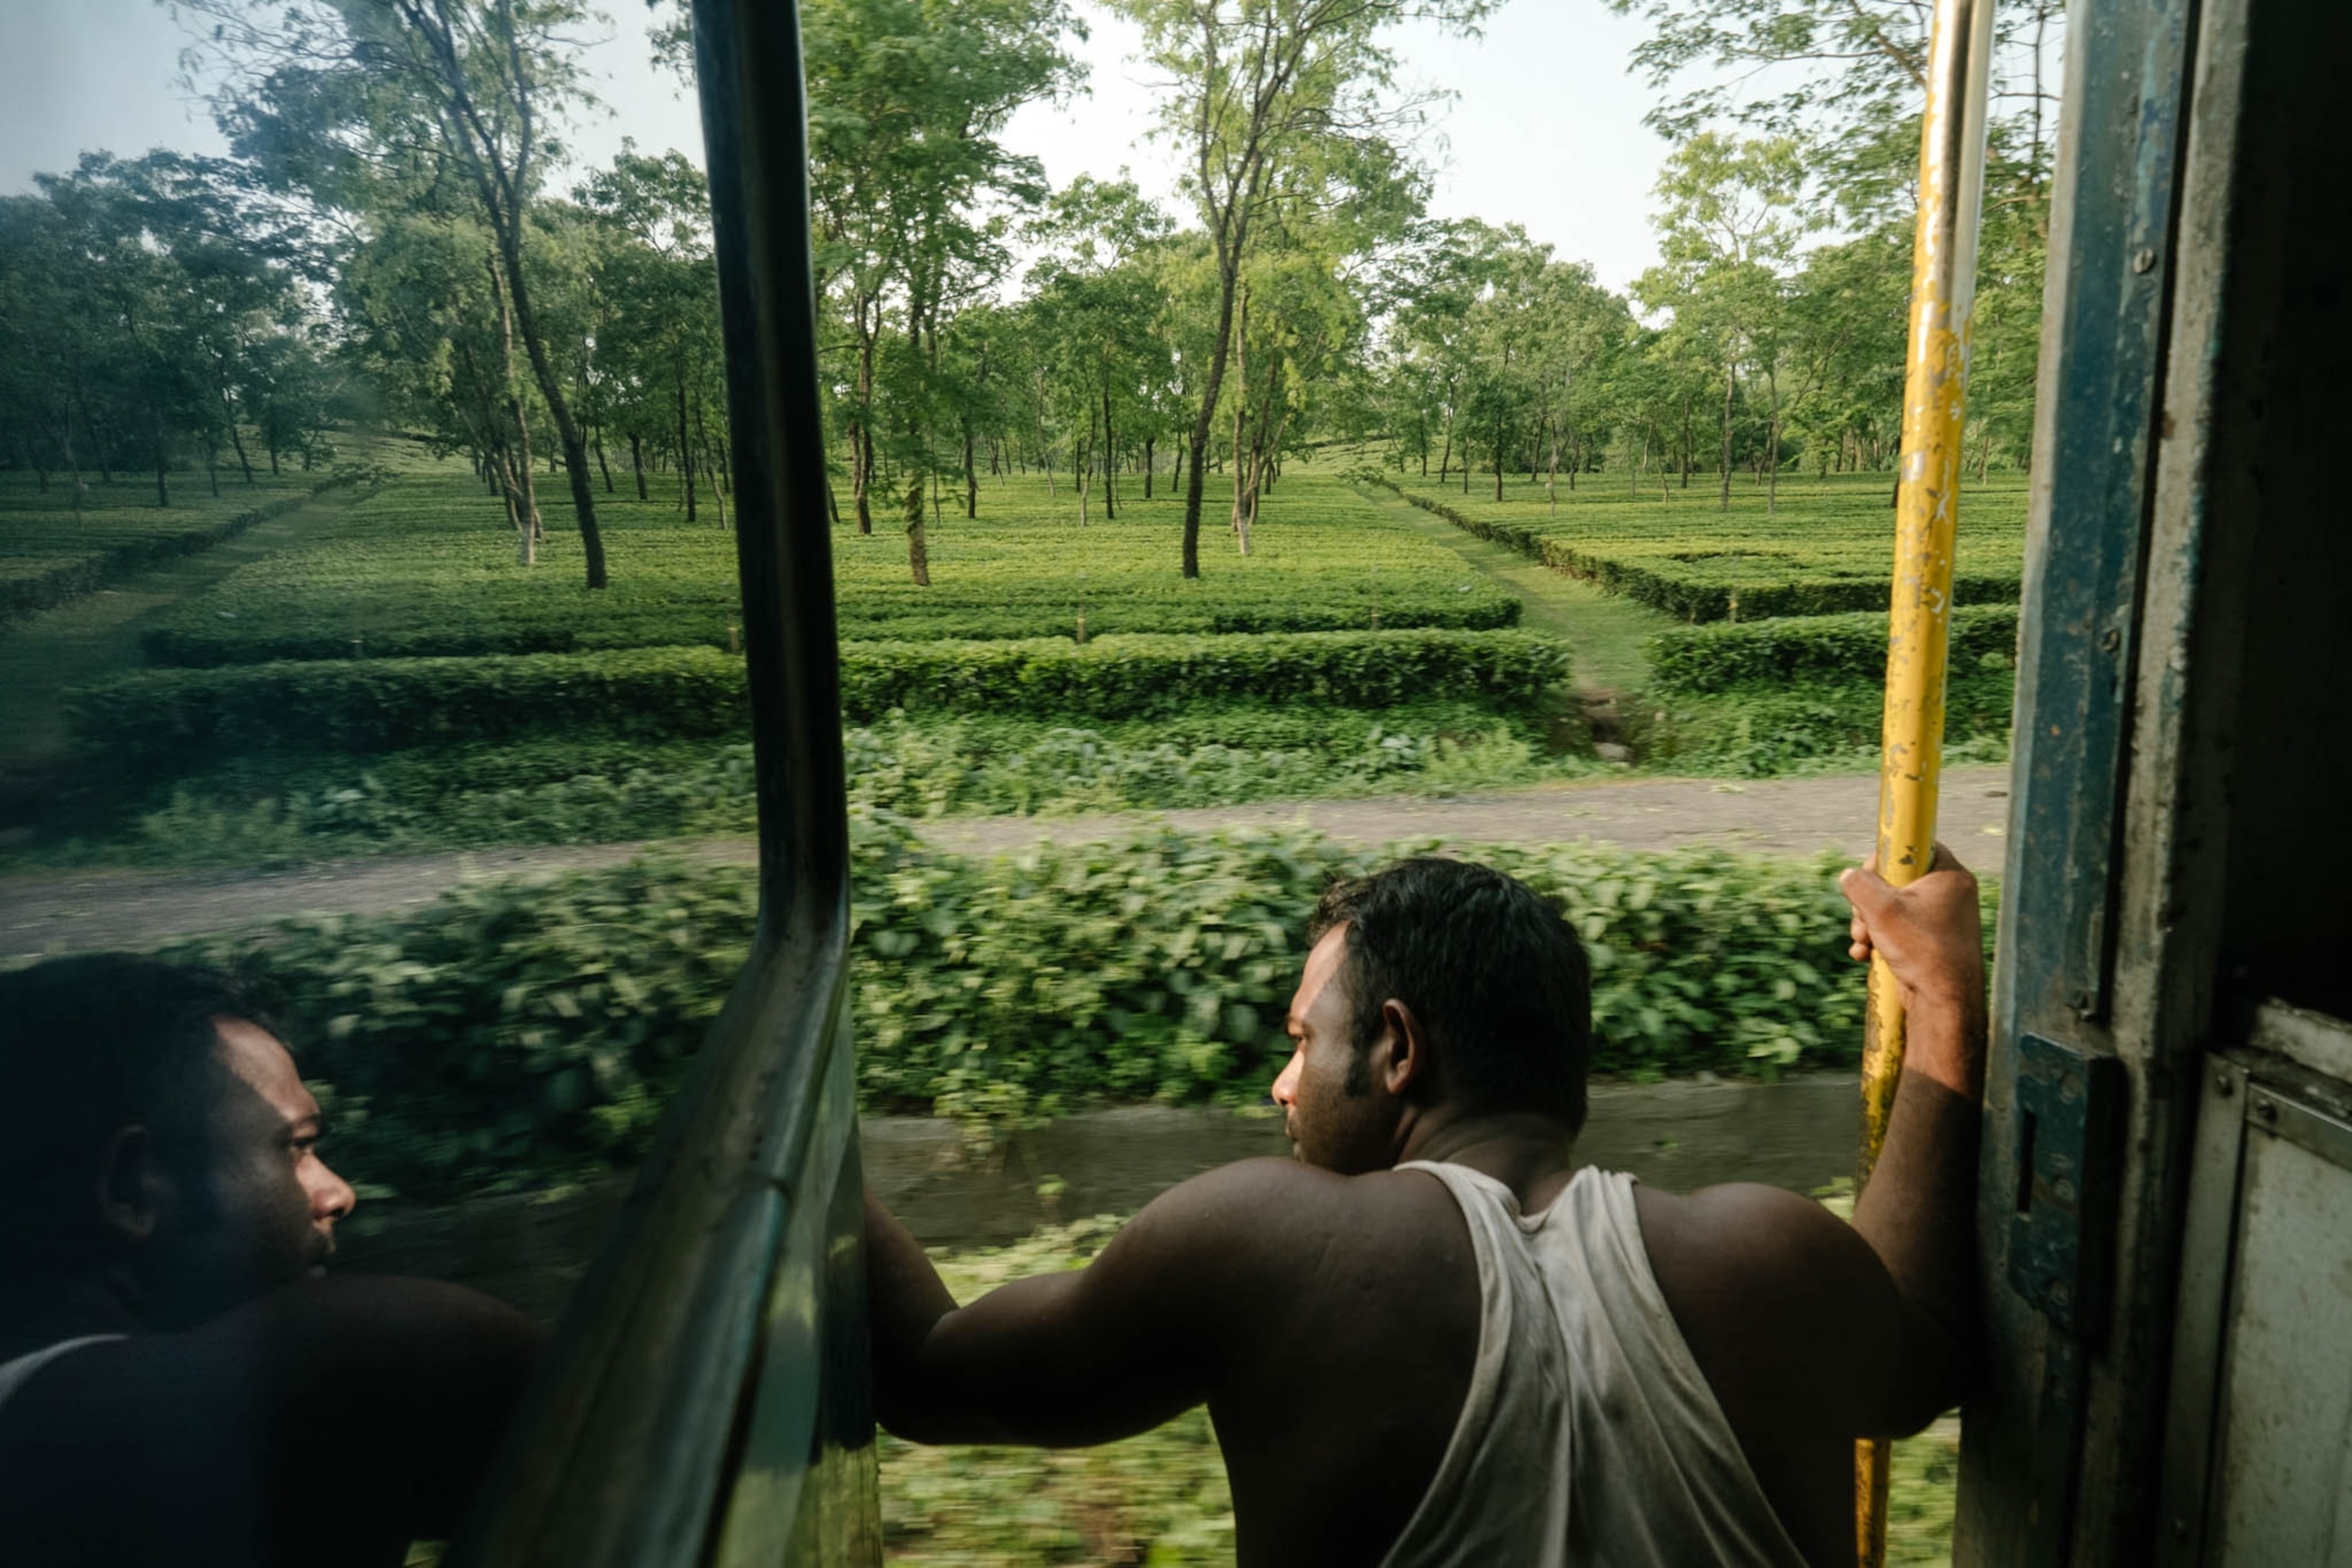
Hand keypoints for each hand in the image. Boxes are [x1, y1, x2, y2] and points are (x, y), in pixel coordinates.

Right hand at [1840, 844, 1984, 1011]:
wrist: (1943, 1002)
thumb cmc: (1921, 950)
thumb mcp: (1881, 909)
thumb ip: (1859, 884)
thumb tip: (1849, 876)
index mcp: (1950, 877)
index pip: (1916, 847)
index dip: (1887, 857)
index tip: (1869, 874)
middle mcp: (1950, 896)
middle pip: (1897, 881)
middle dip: (1869, 901)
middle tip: (1862, 917)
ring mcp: (1941, 921)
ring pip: (1893, 909)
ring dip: (1868, 923)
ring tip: (1863, 940)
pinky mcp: (1931, 943)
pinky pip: (1899, 931)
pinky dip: (1879, 940)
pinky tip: (1866, 954)